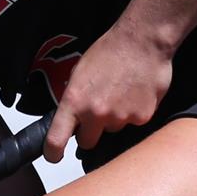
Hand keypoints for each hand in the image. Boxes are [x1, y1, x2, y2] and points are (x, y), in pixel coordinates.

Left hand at [45, 23, 174, 161]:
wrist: (142, 40)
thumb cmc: (111, 50)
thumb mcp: (80, 72)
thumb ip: (75, 98)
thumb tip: (72, 114)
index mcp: (74, 101)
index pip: (56, 139)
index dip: (53, 152)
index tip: (54, 155)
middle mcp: (96, 113)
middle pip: (88, 142)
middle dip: (91, 132)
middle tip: (98, 113)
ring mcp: (120, 117)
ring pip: (113, 130)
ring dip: (115, 118)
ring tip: (121, 92)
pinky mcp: (142, 117)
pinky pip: (134, 122)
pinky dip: (134, 112)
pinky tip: (135, 93)